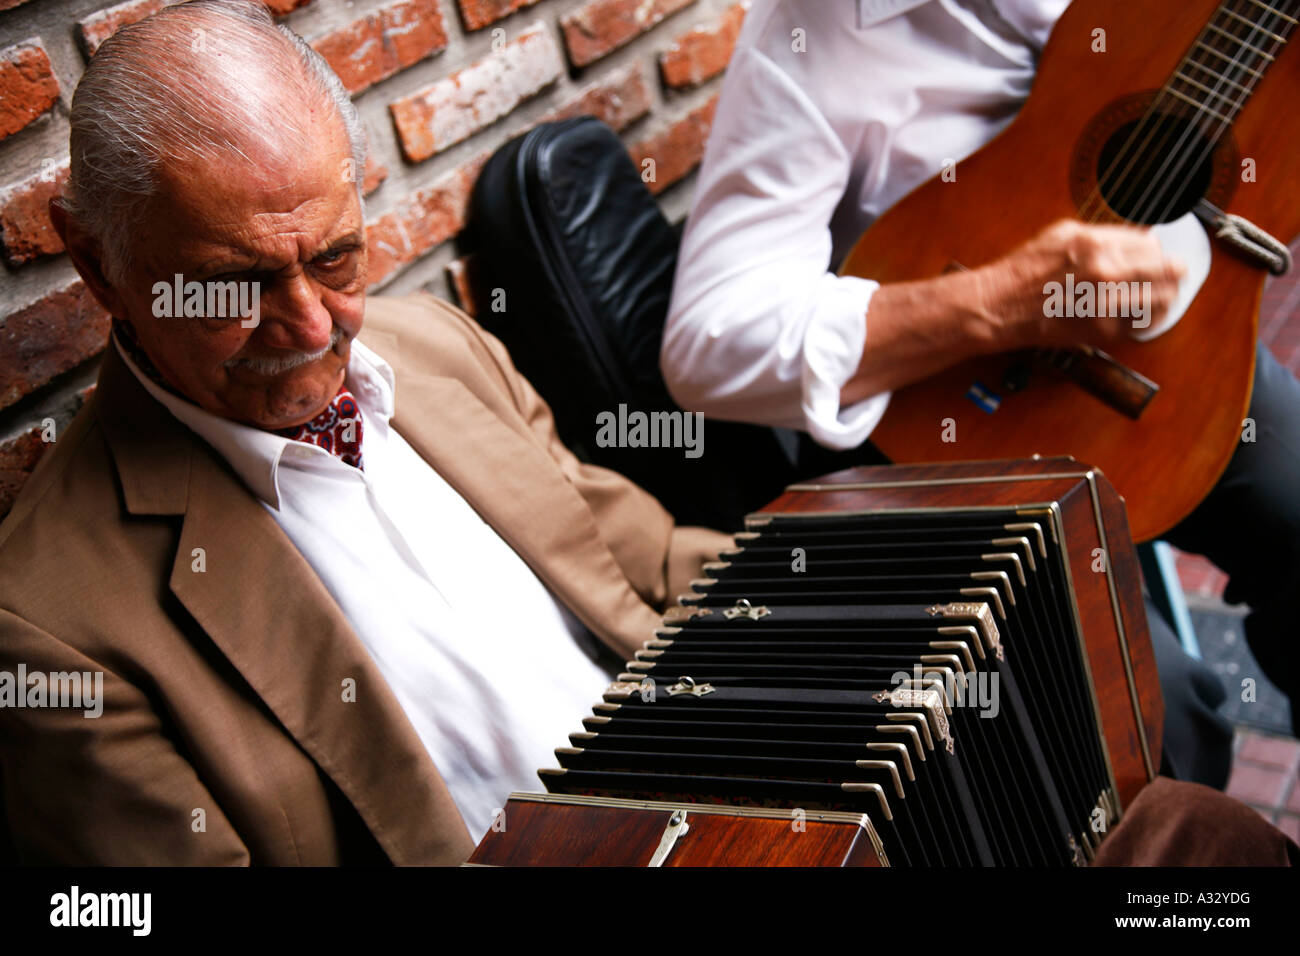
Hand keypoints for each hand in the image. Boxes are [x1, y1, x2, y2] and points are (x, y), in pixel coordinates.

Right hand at [970, 219, 1185, 348]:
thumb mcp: (1063, 234)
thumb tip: (1140, 238)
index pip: (1150, 244)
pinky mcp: (1101, 331)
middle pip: (1166, 271)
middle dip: (1175, 270)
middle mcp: (1106, 274)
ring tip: (1169, 293)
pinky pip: (1141, 325)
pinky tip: (1148, 314)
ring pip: (1162, 300)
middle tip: (1178, 272)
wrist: (998, 306)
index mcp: (1097, 245)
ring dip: (1168, 295)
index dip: (1157, 249)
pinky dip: (1149, 319)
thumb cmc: (1023, 271)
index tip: (1159, 253)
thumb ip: (1106, 234)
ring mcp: (1106, 305)